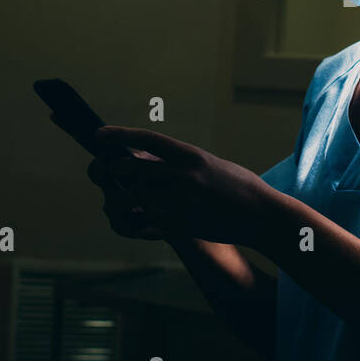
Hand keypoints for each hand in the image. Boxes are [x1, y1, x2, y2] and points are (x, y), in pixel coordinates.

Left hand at [88, 126, 278, 247]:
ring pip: (132, 198)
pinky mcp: (181, 225)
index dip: (119, 135)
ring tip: (114, 203)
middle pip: (131, 168)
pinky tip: (134, 222)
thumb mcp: (210, 164)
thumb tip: (151, 158)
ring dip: (116, 201)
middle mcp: (183, 175)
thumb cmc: (238, 187)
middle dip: (113, 171)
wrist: (262, 215)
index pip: (146, 140)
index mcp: (190, 155)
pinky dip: (134, 223)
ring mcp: (180, 201)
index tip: (98, 135)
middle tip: (108, 173)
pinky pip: (145, 224)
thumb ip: (181, 162)